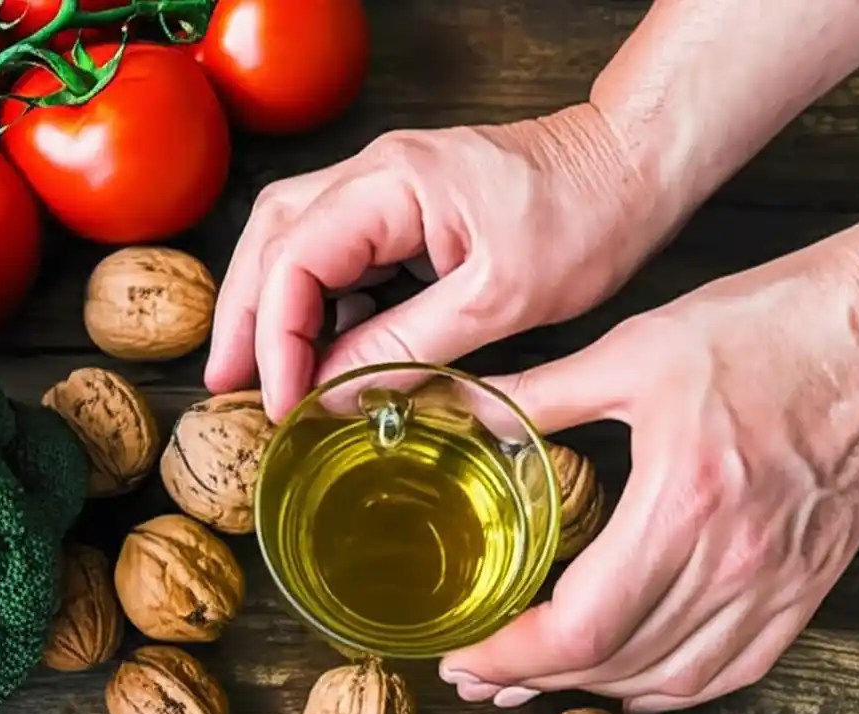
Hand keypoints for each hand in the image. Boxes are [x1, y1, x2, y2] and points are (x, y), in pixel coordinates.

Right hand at [204, 103, 677, 420]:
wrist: (632, 167)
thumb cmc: (585, 216)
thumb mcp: (500, 300)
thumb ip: (406, 346)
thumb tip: (334, 393)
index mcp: (391, 183)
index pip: (295, 259)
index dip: (275, 337)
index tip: (283, 400)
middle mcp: (372, 174)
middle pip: (272, 239)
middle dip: (244, 316)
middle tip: (226, 383)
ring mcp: (384, 187)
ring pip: (293, 241)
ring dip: (270, 307)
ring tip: (259, 372)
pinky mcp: (402, 209)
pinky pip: (337, 252)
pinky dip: (317, 302)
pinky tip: (322, 347)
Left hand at [439, 226, 858, 713]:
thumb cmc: (768, 329)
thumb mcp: (636, 350)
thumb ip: (544, 393)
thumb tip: (474, 411)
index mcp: (683, 501)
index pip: (584, 623)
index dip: (514, 654)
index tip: (467, 653)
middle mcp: (736, 558)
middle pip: (619, 660)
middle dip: (536, 677)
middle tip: (482, 670)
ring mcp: (778, 580)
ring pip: (673, 677)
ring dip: (597, 687)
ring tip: (540, 679)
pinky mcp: (806, 582)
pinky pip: (736, 666)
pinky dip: (674, 686)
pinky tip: (635, 679)